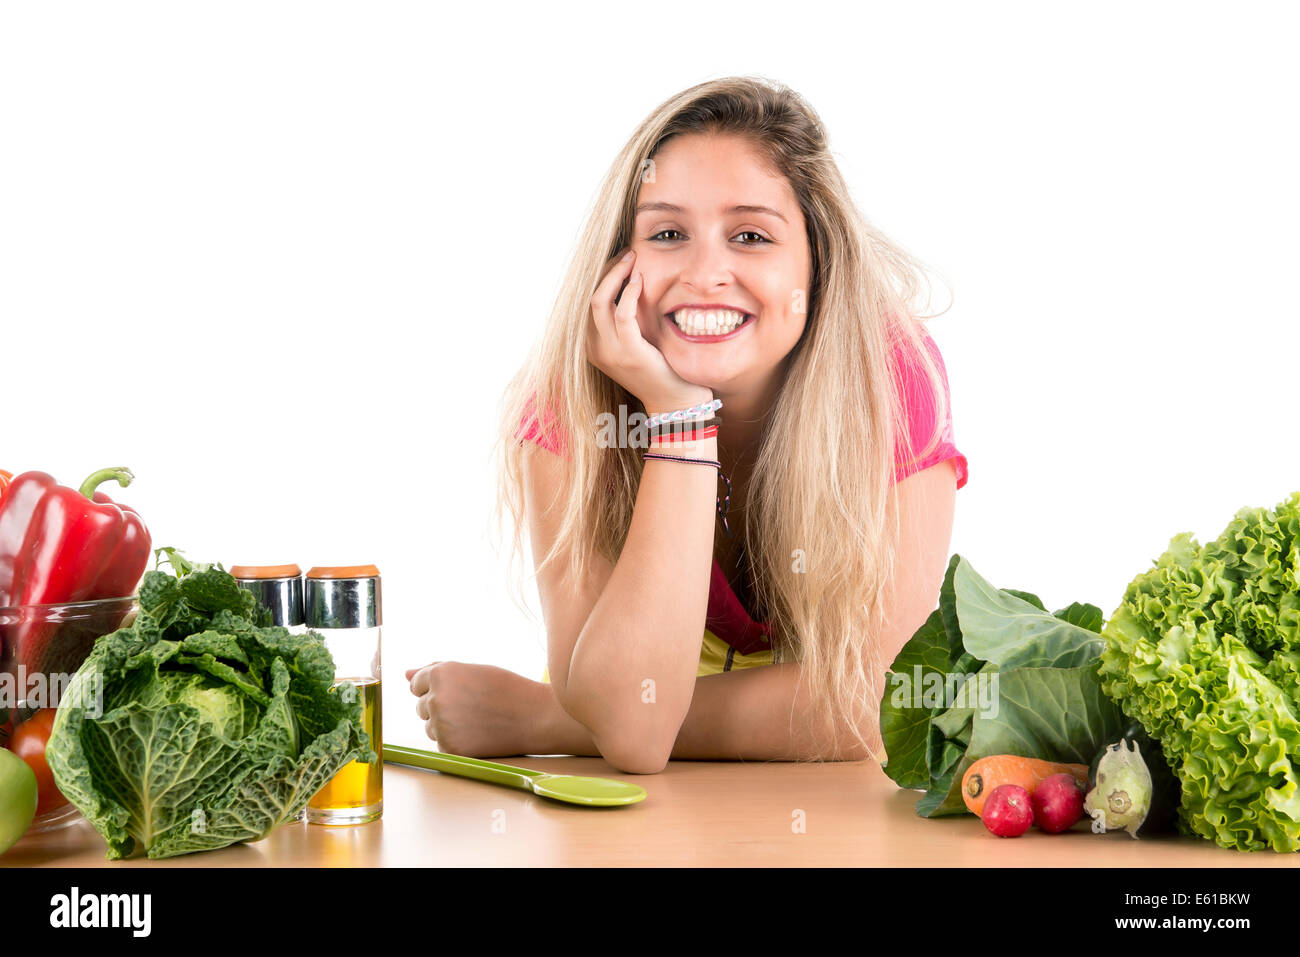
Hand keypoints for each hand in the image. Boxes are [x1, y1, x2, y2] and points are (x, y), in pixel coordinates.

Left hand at [406, 661, 547, 756]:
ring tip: (476, 720)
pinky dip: (455, 742)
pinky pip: (441, 744)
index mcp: (440, 674)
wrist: (534, 716)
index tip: (458, 692)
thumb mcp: (471, 670)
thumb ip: (436, 670)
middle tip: (472, 705)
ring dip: (446, 725)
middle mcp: (436, 699)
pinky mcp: (450, 748)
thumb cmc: (505, 688)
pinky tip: (477, 734)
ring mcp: (441, 726)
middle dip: (440, 707)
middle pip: (421, 707)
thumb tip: (406, 673)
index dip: (437, 687)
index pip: (416, 684)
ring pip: (430, 727)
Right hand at [586, 249, 713, 413]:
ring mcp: (609, 352)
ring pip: (598, 301)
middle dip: (607, 270)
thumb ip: (627, 323)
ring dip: (616, 274)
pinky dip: (629, 292)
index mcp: (593, 347)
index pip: (588, 302)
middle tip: (627, 253)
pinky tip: (640, 280)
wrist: (675, 405)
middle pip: (589, 297)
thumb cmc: (662, 372)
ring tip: (633, 258)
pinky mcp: (629, 353)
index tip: (620, 261)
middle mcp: (595, 349)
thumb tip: (631, 286)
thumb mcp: (636, 346)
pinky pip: (621, 314)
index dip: (602, 276)